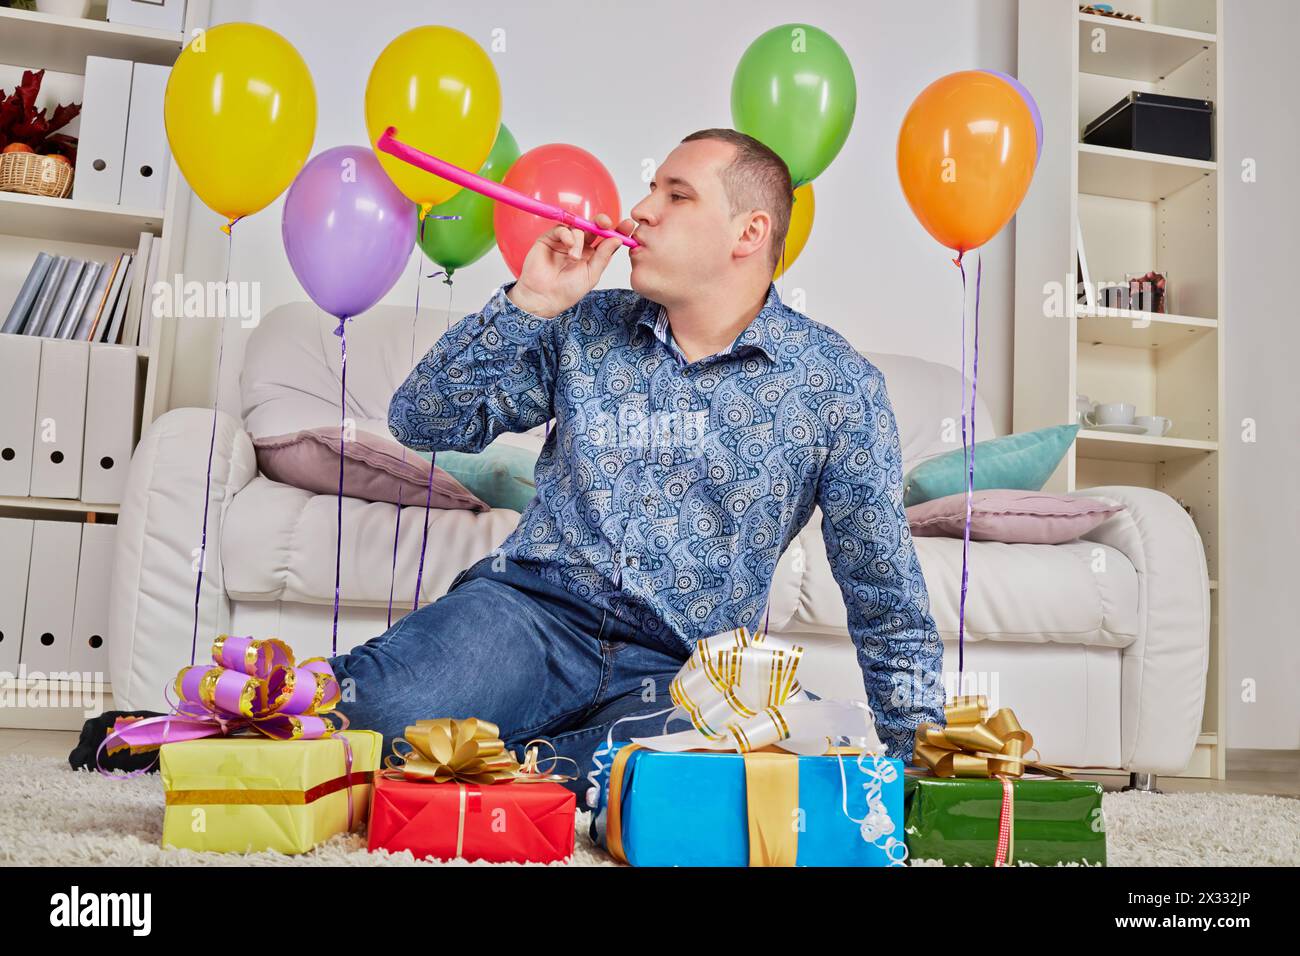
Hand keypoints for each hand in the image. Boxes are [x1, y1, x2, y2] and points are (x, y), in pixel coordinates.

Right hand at [507, 213, 636, 317]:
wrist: (543, 297)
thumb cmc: (567, 291)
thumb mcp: (591, 275)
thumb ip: (603, 256)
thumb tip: (617, 239)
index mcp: (592, 256)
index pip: (607, 239)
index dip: (617, 231)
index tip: (628, 225)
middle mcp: (580, 246)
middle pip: (594, 227)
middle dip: (602, 223)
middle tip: (605, 223)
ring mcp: (565, 241)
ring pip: (579, 228)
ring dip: (579, 240)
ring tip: (574, 257)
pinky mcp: (550, 238)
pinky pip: (562, 229)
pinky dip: (567, 235)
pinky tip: (568, 246)